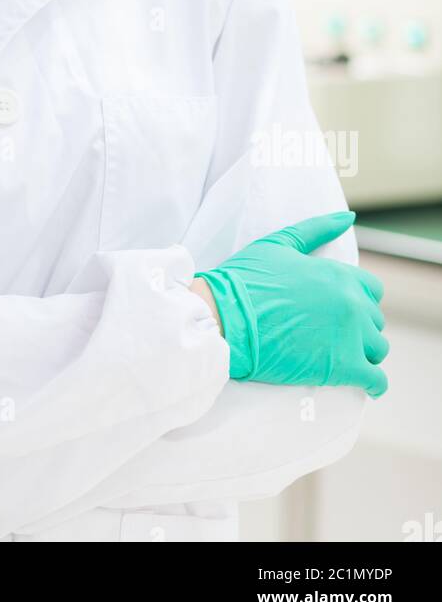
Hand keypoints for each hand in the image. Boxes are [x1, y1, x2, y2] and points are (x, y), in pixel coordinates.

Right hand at [194, 211, 388, 396]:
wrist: (224, 318)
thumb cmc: (244, 280)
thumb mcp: (279, 244)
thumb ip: (317, 229)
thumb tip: (348, 217)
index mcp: (339, 274)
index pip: (372, 290)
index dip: (357, 300)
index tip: (340, 310)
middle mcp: (351, 303)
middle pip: (374, 321)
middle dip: (358, 327)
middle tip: (331, 335)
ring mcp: (349, 335)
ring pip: (377, 349)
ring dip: (364, 354)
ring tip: (341, 357)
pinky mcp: (342, 367)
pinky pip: (375, 380)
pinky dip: (373, 384)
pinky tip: (363, 384)